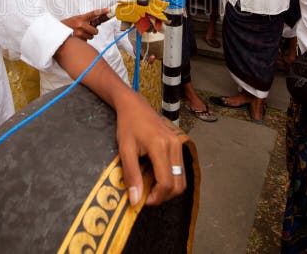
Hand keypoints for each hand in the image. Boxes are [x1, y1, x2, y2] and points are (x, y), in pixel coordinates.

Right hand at [62, 7, 109, 40]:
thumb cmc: (67, 25)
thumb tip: (96, 22)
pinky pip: (86, 41)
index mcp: (80, 17)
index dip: (102, 11)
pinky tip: (77, 37)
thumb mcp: (75, 19)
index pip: (93, 13)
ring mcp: (79, 32)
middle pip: (95, 30)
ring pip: (91, 37)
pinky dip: (83, 40)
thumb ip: (85, 20)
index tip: (109, 9)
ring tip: (79, 33)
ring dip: (87, 36)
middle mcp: (80, 24)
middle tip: (86, 30)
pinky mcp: (77, 39)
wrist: (57, 31)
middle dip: (92, 31)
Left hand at [113, 92, 185, 207]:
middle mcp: (174, 146)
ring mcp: (179, 144)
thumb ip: (131, 175)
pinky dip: (171, 178)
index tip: (142, 200)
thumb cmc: (128, 125)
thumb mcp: (125, 150)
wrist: (135, 106)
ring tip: (150, 186)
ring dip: (168, 189)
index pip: (166, 183)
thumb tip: (135, 200)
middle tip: (147, 196)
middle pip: (178, 185)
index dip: (156, 197)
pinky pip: (180, 169)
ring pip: (182, 179)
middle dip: (163, 196)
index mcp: (160, 147)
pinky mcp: (179, 143)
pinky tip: (155, 175)